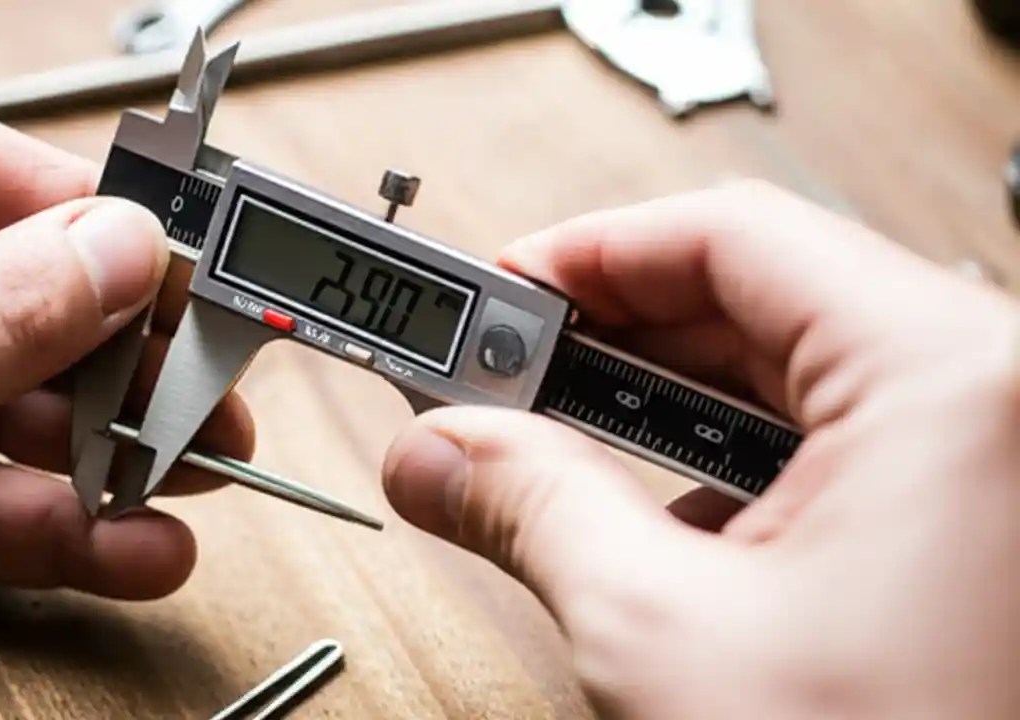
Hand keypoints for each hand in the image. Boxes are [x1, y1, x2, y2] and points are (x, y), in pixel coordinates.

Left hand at [0, 108, 251, 716]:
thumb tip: (115, 246)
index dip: (76, 214)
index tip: (170, 262)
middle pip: (4, 299)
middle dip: (112, 358)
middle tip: (199, 389)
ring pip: (3, 411)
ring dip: (104, 459)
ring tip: (184, 481)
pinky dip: (61, 532)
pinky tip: (128, 547)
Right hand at [383, 181, 1019, 717]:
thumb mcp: (661, 637)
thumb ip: (529, 510)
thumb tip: (443, 452)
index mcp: (951, 383)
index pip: (733, 235)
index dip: (594, 253)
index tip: (504, 291)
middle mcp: (994, 401)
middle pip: (762, 298)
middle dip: (614, 339)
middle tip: (506, 376)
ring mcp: (992, 461)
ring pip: (795, 374)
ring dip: (662, 407)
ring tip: (561, 444)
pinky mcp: (975, 518)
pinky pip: (837, 445)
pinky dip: (730, 464)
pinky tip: (667, 519)